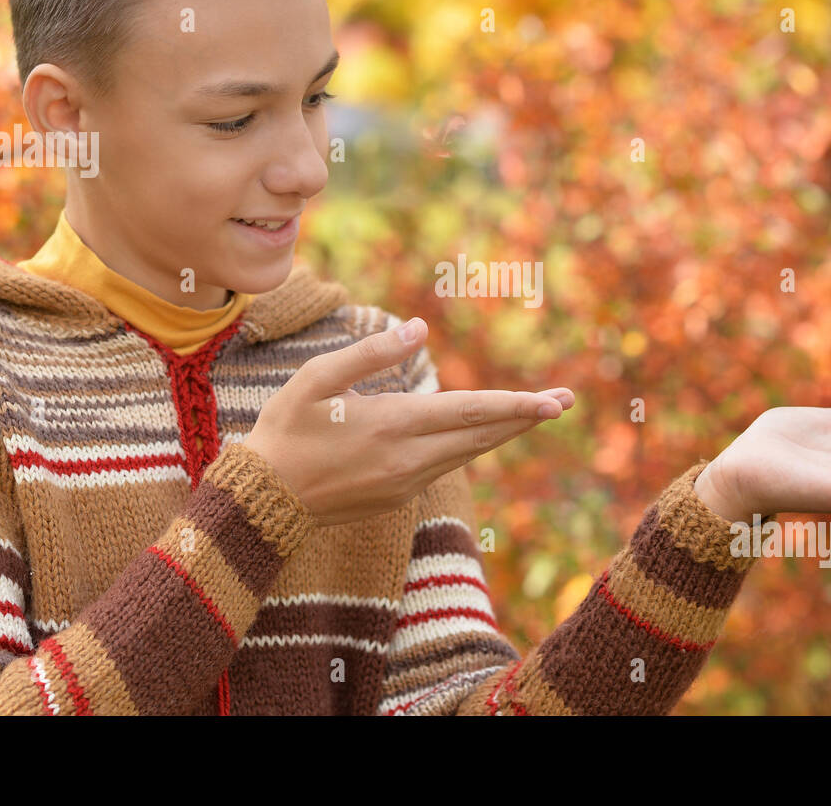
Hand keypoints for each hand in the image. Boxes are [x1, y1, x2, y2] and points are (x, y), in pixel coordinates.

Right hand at [244, 316, 574, 524]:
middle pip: (482, 436)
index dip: (516, 406)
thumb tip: (419, 328)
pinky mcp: (398, 497)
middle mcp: (409, 459)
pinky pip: (444, 465)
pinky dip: (468, 446)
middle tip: (566, 401)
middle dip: (526, 418)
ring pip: (468, 453)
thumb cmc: (286, 430)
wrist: (264, 501)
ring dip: (502, 432)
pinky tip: (478, 432)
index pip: (470, 412)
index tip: (555, 402)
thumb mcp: (318, 378)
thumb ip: (371, 352)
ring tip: (535, 412)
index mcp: (393, 425)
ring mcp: (406, 483)